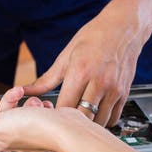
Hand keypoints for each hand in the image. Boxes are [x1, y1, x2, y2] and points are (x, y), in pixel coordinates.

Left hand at [0, 86, 81, 151]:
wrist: (64, 128)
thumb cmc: (35, 130)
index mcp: (0, 142)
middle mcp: (14, 139)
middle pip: (1, 118)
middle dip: (8, 103)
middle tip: (15, 96)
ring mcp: (29, 132)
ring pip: (19, 111)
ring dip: (26, 103)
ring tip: (34, 104)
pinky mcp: (43, 124)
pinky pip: (36, 110)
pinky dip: (39, 106)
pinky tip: (44, 107)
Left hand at [24, 6, 142, 126]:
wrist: (124, 27)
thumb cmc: (94, 37)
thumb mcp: (66, 54)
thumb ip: (47, 78)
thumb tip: (27, 91)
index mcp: (80, 71)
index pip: (64, 106)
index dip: (55, 116)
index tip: (49, 118)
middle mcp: (99, 82)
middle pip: (82, 118)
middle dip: (71, 124)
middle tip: (63, 123)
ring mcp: (114, 89)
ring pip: (99, 122)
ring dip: (88, 124)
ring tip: (79, 119)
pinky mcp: (125, 93)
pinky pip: (113, 118)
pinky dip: (103, 120)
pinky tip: (94, 113)